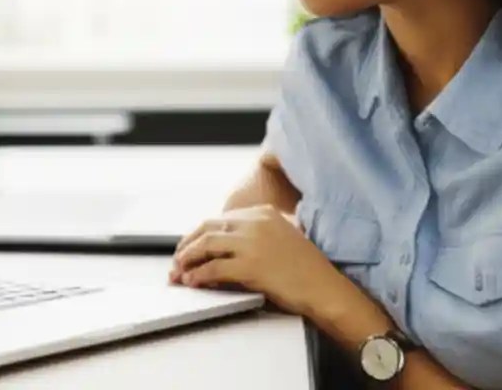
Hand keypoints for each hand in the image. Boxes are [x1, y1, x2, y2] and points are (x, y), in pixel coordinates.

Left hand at [168, 204, 342, 315]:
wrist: (324, 287)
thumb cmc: (305, 269)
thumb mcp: (281, 237)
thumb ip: (255, 234)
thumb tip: (222, 247)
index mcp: (262, 213)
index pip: (220, 219)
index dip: (200, 233)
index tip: (190, 246)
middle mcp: (255, 223)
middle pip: (208, 227)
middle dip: (187, 244)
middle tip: (177, 259)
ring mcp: (252, 243)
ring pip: (206, 245)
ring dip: (187, 259)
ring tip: (179, 271)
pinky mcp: (250, 266)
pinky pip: (213, 268)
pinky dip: (198, 275)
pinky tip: (193, 282)